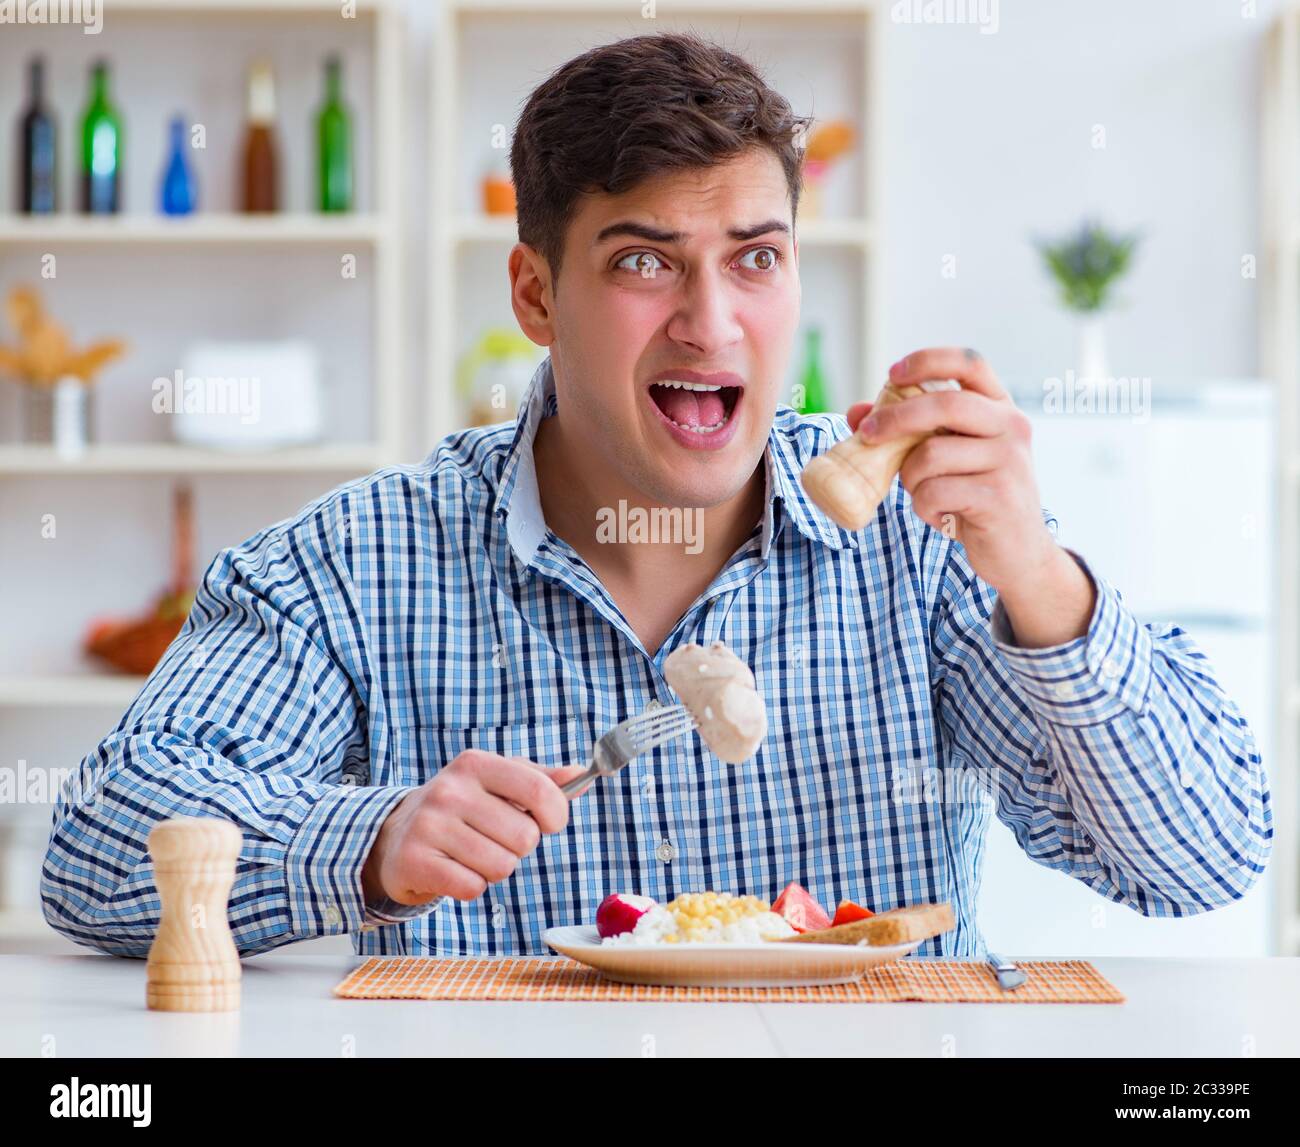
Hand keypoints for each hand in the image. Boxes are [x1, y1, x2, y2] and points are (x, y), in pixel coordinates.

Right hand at [361, 751, 589, 905]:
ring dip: (494, 868)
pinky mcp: (415, 861)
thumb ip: (540, 779)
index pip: (539, 790)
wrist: (394, 835)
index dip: (557, 814)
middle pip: (525, 837)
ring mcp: (430, 825)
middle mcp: (451, 790)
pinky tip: (454, 870)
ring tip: (471, 854)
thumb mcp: (496, 782)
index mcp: (476, 764)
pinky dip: (471, 886)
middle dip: (519, 846)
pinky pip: (473, 887)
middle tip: (494, 838)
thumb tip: (580, 774)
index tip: (550, 823)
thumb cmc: (460, 808)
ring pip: (502, 866)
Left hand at [852, 347, 1094, 645]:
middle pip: (944, 404)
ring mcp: (1010, 460)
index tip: (892, 373)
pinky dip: (924, 507)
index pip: (969, 363)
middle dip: (896, 419)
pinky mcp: (998, 495)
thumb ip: (909, 433)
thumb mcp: (946, 458)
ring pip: (930, 455)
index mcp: (1000, 408)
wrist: (1017, 552)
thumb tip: (856, 413)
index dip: (928, 361)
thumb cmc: (975, 498)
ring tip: (925, 494)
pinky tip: (941, 516)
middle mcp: (1012, 426)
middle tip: (866, 435)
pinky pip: (935, 492)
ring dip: (911, 479)